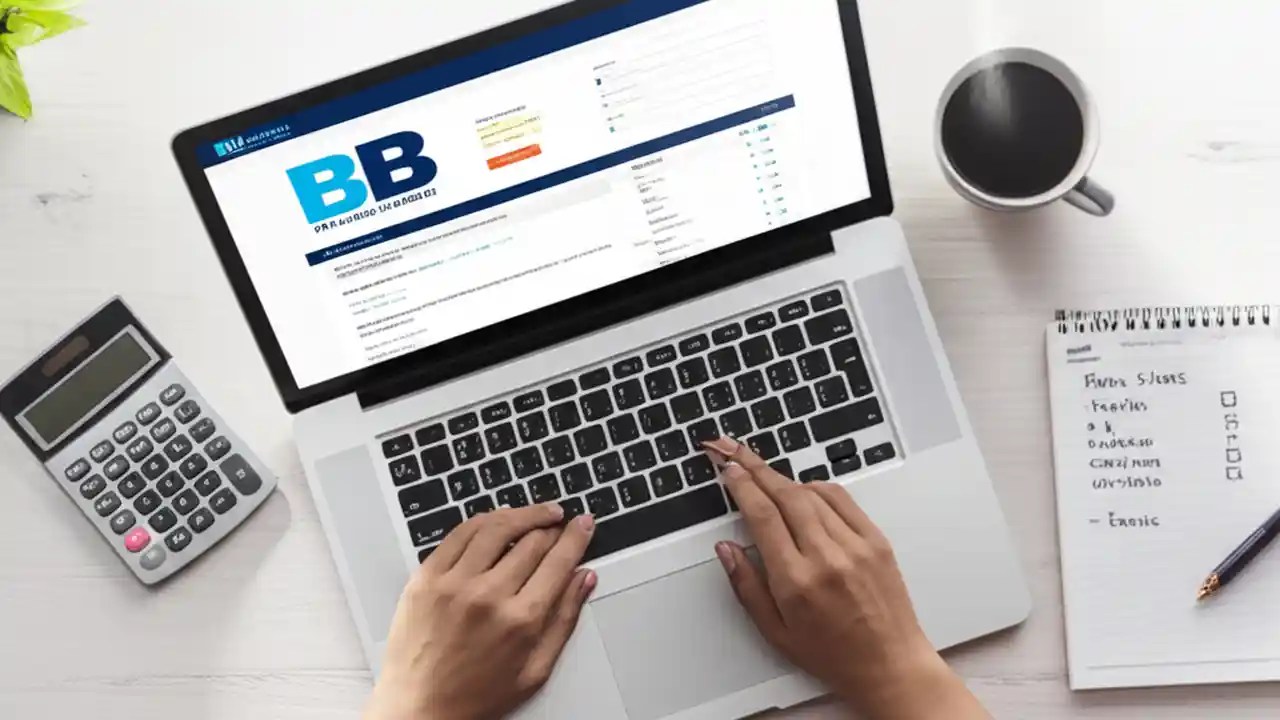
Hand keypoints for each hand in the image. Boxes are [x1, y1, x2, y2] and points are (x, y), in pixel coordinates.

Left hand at [363, 504, 597, 719]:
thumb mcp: (535, 670)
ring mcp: (453, 583)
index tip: (584, 523)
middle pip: (531, 541)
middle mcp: (487, 596)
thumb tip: (584, 579)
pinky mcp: (426, 577)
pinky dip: (483, 521)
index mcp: (520, 621)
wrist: (419, 708)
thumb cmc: (476, 696)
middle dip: (552, 527)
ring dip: (522, 514)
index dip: (576, 537)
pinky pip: (459, 534)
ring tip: (536, 513)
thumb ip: (564, 620)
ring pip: (496, 528)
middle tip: (561, 521)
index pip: (558, 561)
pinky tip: (497, 521)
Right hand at [703, 437, 989, 719]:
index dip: (741, 485)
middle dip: (754, 466)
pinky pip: (842, 499)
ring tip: (761, 470)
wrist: (890, 665)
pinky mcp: (876, 541)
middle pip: (784, 494)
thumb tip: (726, 548)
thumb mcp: (775, 631)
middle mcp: (826, 558)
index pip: (762, 516)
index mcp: (796, 582)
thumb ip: (746, 586)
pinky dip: (818, 488)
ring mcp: (855, 546)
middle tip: (732, 448)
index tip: (727, 467)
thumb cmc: (832, 654)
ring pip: (812, 493)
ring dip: (783, 478)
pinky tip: (802, 489)